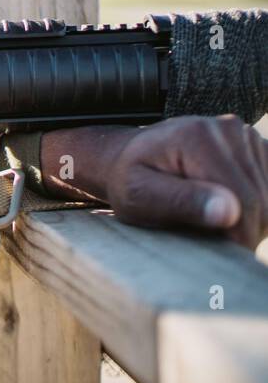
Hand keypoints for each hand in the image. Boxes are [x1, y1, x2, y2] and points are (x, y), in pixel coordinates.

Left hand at [43, 116, 267, 249]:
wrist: (128, 157)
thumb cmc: (129, 181)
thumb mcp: (139, 196)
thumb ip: (182, 203)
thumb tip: (230, 213)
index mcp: (198, 138)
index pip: (243, 200)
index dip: (239, 236)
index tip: (222, 254)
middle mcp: (227, 128)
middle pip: (263, 198)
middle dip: (245, 230)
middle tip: (214, 242)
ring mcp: (244, 133)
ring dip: (252, 219)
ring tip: (213, 222)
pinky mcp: (254, 144)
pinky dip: (257, 205)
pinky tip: (226, 207)